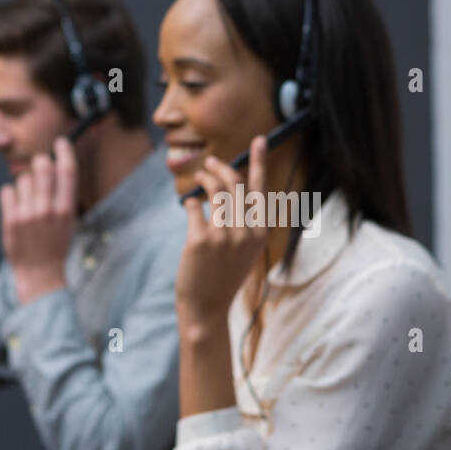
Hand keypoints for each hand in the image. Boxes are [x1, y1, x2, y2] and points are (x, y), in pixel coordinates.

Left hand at [0, 137, 73, 303]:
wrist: (39, 273)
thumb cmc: (54, 245)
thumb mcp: (67, 221)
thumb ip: (60, 196)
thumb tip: (52, 166)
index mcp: (66, 210)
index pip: (68, 172)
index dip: (65, 152)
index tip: (61, 142)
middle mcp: (47, 209)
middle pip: (42, 168)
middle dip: (40, 163)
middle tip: (40, 167)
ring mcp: (28, 215)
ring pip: (23, 179)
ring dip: (25, 185)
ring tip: (28, 202)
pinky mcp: (10, 220)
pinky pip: (7, 191)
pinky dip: (10, 196)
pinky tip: (16, 208)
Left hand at [175, 135, 269, 332]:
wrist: (207, 308)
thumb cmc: (223, 276)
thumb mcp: (243, 250)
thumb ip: (242, 221)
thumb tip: (227, 186)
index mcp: (260, 233)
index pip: (260, 189)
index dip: (259, 162)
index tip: (259, 140)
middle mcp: (246, 232)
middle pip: (234, 183)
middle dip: (221, 166)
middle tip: (210, 162)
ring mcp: (224, 236)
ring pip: (214, 191)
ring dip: (205, 178)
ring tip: (199, 177)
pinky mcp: (200, 239)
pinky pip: (193, 206)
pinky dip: (190, 202)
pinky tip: (190, 206)